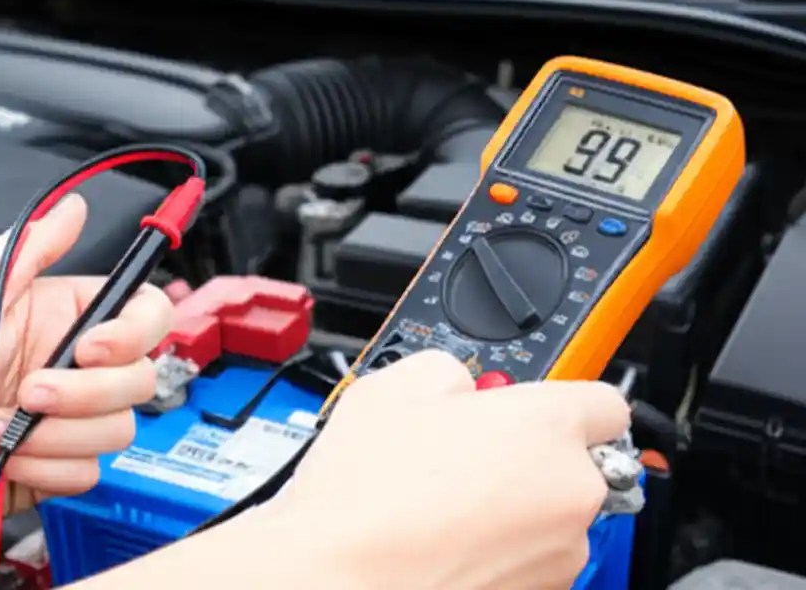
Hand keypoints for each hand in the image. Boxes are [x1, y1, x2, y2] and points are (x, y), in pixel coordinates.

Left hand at [0, 194, 171, 530]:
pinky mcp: (50, 468)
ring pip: (116, 431)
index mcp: (54, 319)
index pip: (142, 316)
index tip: (90, 348)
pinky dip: (44, 468)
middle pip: (139, 380)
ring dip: (54, 434)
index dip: (133, 334)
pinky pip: (87, 474)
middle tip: (27, 389)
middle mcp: (66, 368)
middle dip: (83, 394)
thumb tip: (73, 206)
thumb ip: (30, 248)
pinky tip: (1, 456)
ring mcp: (61, 421)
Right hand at [265, 351, 629, 589]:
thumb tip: (459, 386)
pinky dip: (499, 552)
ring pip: (551, 515)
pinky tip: (444, 543)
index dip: (563, 404)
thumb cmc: (363, 497)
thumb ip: (448, 372)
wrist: (337, 581)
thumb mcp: (391, 388)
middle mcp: (570, 491)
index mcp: (547, 426)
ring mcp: (560, 553)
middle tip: (464, 460)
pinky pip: (531, 560)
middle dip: (528, 459)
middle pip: (574, 463)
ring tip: (440, 507)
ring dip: (513, 508)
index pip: (605, 403)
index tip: (531, 414)